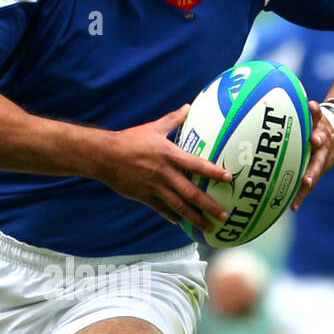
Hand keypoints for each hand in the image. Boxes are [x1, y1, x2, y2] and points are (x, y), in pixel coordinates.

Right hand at [97, 104, 232, 232]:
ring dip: (196, 218)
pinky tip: (182, 222)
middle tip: (224, 215)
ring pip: (179, 207)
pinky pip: (162, 210)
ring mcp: (155, 188)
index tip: (228, 178)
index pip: (197, 165)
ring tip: (209, 227)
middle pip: (191, 193)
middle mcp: (165, 174)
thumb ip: (173, 119)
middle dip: (209, 206)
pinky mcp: (145, 197)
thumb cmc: (130, 140)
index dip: (213, 172)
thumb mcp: (153, 128)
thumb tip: (188, 106)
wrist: (105, 156)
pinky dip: (173, 216)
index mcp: (169, 155)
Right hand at [290, 99, 333, 211]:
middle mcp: (320, 153)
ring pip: (318, 139)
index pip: (309, 182)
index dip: (302, 193)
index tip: (293, 205)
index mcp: (317, 165)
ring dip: (315, 139)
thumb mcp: (314, 169)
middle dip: (311, 171)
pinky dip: (314, 111)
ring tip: (314, 138)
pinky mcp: (319, 120)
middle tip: (306, 179)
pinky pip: (317, 115)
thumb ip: (302, 186)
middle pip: (316, 163)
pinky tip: (310, 104)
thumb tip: (289, 207)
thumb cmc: (318, 153)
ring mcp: (320, 136)